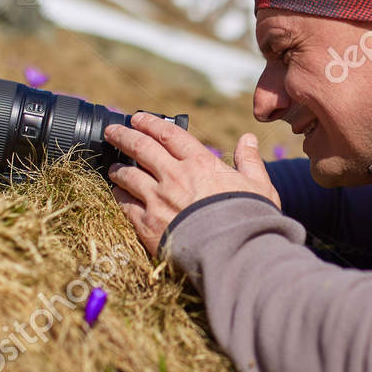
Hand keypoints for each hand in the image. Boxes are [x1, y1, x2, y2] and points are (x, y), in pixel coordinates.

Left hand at [104, 112, 280, 256]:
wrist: (234, 253)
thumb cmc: (250, 218)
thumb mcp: (258, 186)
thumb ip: (250, 160)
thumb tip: (247, 138)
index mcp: (200, 163)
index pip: (169, 134)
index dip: (151, 123)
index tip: (138, 118)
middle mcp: (174, 176)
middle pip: (141, 148)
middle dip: (124, 136)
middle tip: (112, 131)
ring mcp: (157, 200)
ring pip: (128, 176)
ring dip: (118, 169)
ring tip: (113, 168)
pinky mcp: (147, 224)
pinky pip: (125, 204)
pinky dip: (118, 196)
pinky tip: (116, 193)